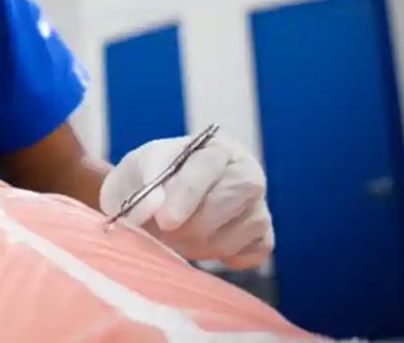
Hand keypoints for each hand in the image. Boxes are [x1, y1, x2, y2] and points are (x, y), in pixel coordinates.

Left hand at [99, 132, 272, 268]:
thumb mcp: (139, 168)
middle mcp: (246, 171)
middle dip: (195, 223)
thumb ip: (145, 182)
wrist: (155, 206)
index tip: (165, 220)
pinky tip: (200, 246)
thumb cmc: (150, 180)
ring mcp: (259, 204)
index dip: (188, 194)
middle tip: (164, 234)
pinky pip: (254, 252)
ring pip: (245, 228)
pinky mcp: (264, 236)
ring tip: (175, 239)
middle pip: (235, 194)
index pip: (208, 165)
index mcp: (216, 145)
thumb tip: (154, 207)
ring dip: (204, 243)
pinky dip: (225, 257)